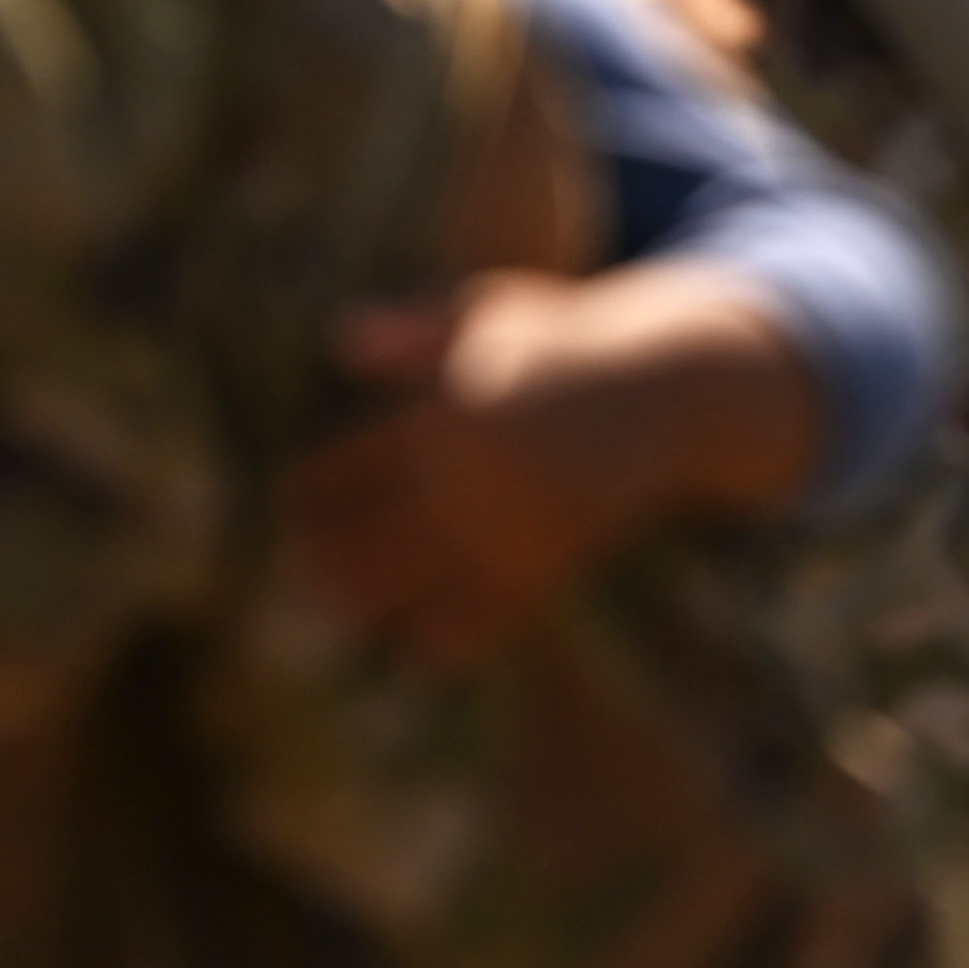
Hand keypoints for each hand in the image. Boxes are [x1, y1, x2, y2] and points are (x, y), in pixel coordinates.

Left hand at [279, 264, 819, 669]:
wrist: (674, 392)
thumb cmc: (571, 345)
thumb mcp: (494, 314)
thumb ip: (415, 333)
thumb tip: (340, 344)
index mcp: (440, 418)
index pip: (337, 474)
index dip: (303, 498)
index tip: (294, 506)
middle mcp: (467, 479)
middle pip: (358, 541)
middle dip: (318, 563)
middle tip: (302, 572)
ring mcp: (510, 527)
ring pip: (411, 586)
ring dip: (366, 607)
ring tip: (340, 615)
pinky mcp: (552, 561)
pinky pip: (485, 617)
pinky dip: (447, 641)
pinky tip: (418, 653)